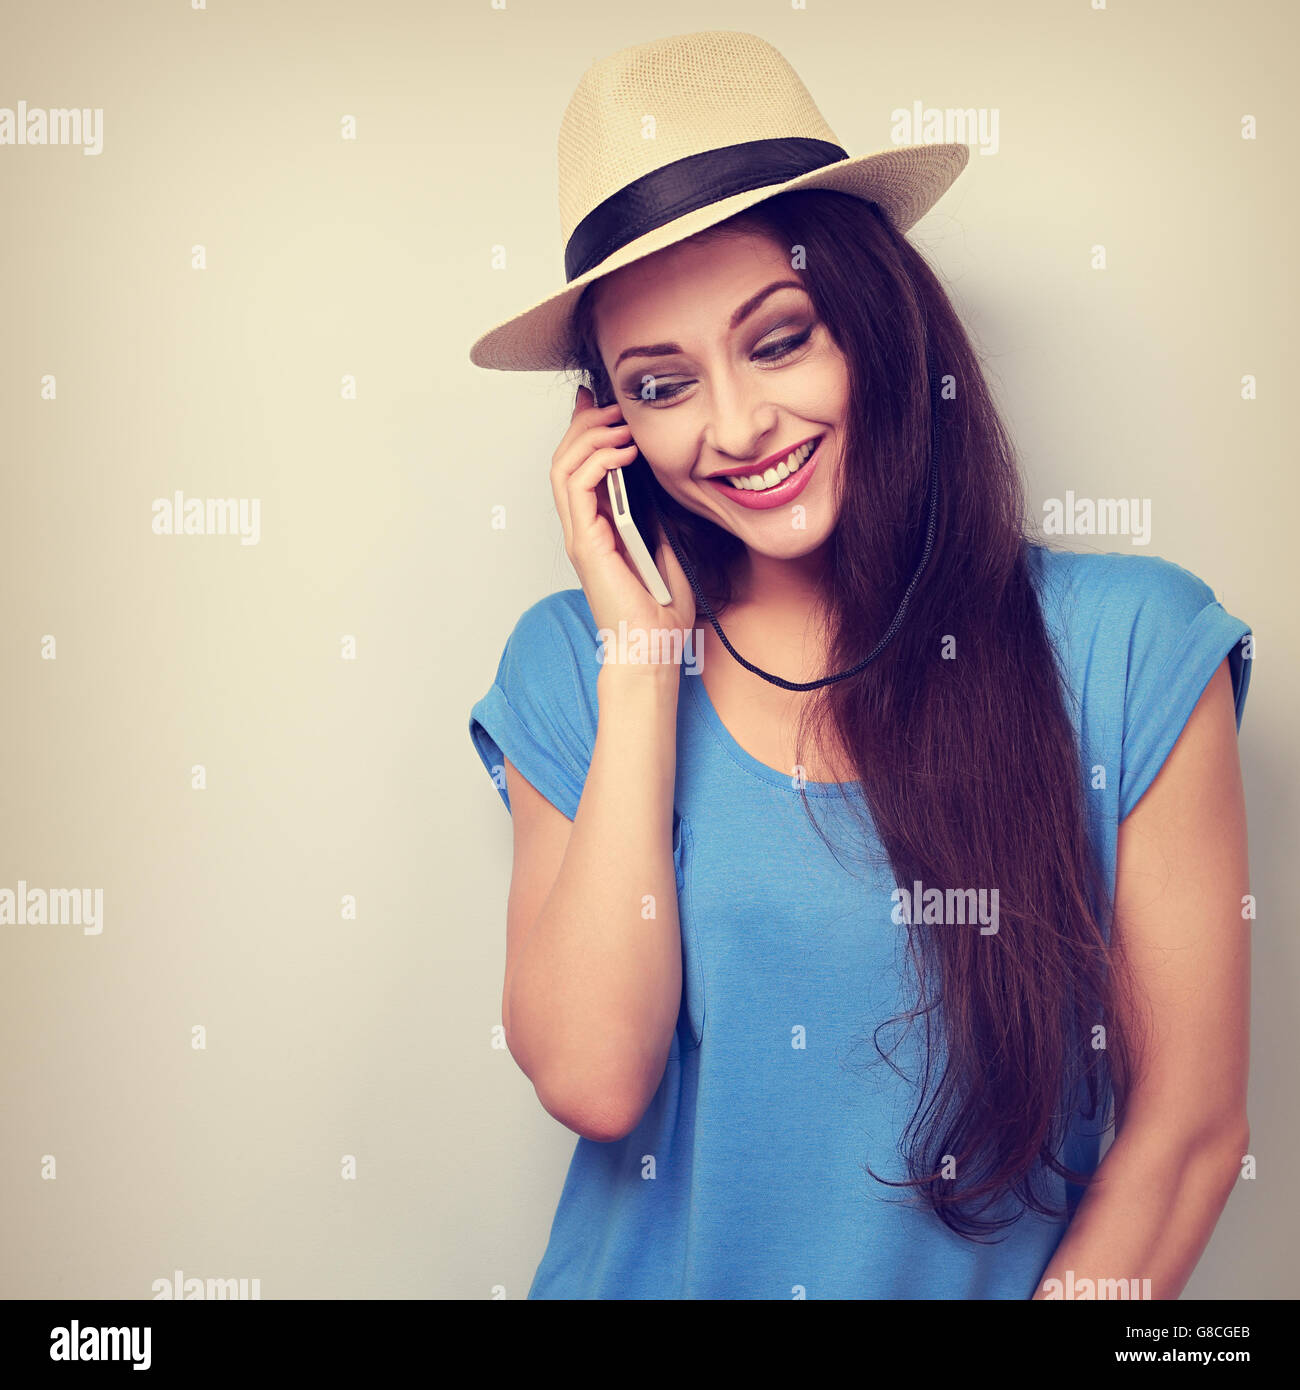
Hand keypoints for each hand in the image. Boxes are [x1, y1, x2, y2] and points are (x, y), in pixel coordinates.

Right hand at [550, 385, 695, 656]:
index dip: (588, 431)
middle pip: (565, 459)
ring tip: (620, 423)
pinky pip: (577, 488)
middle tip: (612, 405)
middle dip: (586, 424)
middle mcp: (582, 528)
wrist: (653, 648)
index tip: (606, 404)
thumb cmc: (660, 611)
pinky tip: (622, 451)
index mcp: (599, 528)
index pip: (580, 468)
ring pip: (564, 468)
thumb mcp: (668, 547)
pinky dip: (595, 461)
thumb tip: (662, 481)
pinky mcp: (585, 544)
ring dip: (590, 437)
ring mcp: (580, 535)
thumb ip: (658, 515)